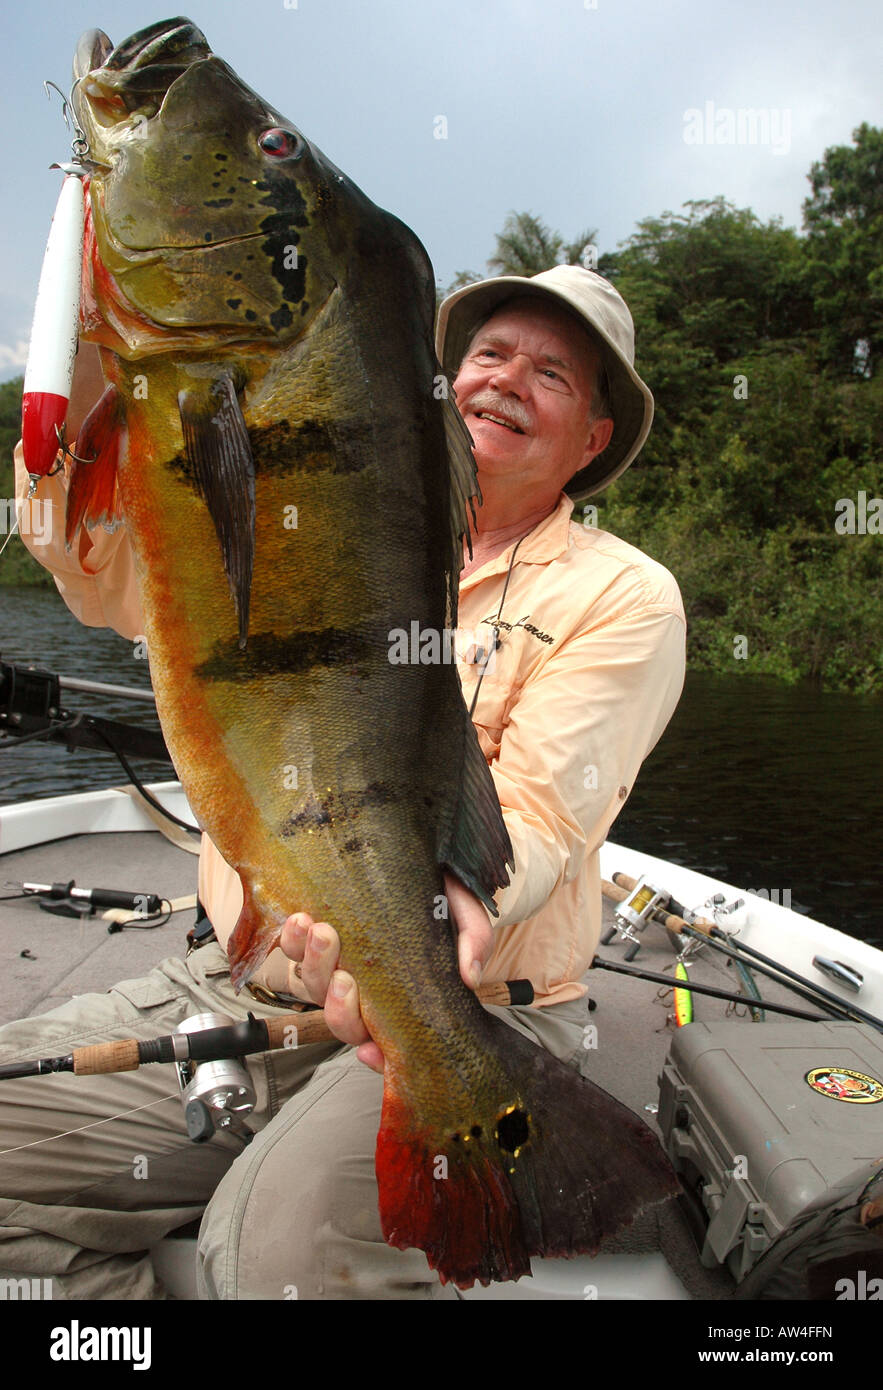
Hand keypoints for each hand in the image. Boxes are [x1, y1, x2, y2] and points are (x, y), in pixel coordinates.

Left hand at [279, 872, 493, 1073]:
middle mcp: (365, 988)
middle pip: (341, 1019)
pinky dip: (290, 939)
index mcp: (400, 998)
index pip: (384, 1042)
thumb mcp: (466, 914)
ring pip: (313, 985)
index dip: (375, 1056)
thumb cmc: (444, 895)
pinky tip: (300, 920)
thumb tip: (471, 977)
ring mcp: (336, 962)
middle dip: (339, 1005)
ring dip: (313, 965)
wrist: (424, 861)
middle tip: (347, 976)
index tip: (371, 1048)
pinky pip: (291, 948)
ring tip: (320, 931)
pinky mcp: (314, 933)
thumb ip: (474, 941)